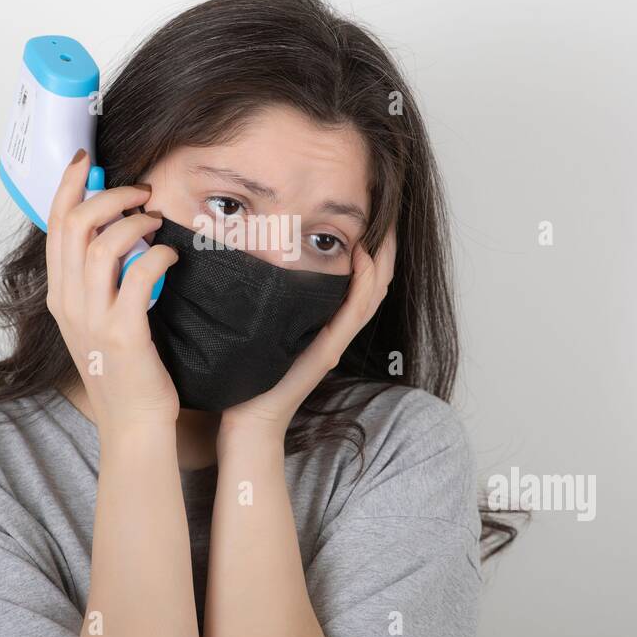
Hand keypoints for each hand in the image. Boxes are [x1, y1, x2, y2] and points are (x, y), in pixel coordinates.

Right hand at [45, 150, 181, 434]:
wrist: (134, 425)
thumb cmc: (125, 371)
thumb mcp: (98, 320)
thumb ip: (99, 280)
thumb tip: (115, 231)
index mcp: (59, 296)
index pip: (54, 226)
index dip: (69, 185)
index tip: (88, 159)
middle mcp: (68, 304)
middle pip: (74, 225)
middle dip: (108, 195)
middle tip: (140, 191)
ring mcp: (92, 319)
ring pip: (102, 245)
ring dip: (134, 222)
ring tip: (157, 220)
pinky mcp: (123, 333)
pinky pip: (137, 275)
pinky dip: (157, 255)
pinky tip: (172, 256)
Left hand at [219, 226, 397, 436]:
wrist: (249, 419)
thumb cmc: (251, 376)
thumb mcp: (267, 329)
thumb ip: (273, 302)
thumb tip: (260, 261)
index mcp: (327, 326)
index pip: (363, 283)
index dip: (373, 252)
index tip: (371, 220)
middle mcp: (337, 332)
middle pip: (377, 284)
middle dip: (385, 249)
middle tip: (386, 217)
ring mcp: (336, 340)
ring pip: (374, 293)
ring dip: (382, 259)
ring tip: (382, 229)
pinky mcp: (329, 348)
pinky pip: (356, 310)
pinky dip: (364, 281)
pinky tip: (361, 256)